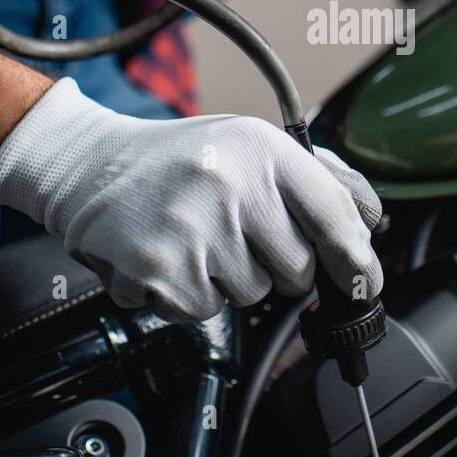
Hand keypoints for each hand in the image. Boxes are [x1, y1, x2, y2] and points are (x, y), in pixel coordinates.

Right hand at [0, 79, 382, 321]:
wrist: (88, 167)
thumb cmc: (180, 160)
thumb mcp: (250, 146)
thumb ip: (314, 182)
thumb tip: (368, 225)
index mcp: (262, 148)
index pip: (334, 215)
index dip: (356, 259)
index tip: (364, 282)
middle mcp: (231, 184)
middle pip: (297, 269)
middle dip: (277, 265)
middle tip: (236, 235)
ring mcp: (195, 230)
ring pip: (254, 294)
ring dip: (230, 279)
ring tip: (196, 238)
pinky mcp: (162, 271)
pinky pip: (207, 310)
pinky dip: (192, 294)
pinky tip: (172, 256)